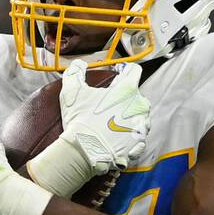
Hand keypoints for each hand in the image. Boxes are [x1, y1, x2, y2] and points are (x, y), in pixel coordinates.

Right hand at [26, 60, 150, 196]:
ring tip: (115, 124)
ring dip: (131, 119)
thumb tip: (79, 63)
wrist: (84, 151)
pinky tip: (119, 139)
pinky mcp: (139, 145)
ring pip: (141, 118)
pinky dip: (131, 139)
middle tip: (111, 105)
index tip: (116, 76)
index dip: (124, 71)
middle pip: (138, 97)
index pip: (134, 71)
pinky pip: (139, 139)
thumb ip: (75, 72)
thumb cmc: (79, 119)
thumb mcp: (72, 90)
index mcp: (128, 89)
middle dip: (127, 99)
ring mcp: (141, 127)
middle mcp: (140, 107)